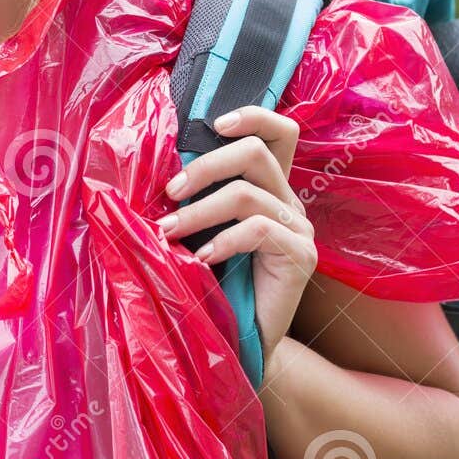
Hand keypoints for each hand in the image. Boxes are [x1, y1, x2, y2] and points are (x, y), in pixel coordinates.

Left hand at [157, 105, 318, 373]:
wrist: (239, 342)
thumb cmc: (214, 285)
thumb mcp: (201, 230)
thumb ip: (196, 198)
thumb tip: (157, 171)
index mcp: (269, 187)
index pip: (280, 132)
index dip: (252, 116)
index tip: (213, 123)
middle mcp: (288, 201)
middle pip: (256, 152)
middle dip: (206, 165)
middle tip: (170, 191)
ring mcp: (299, 228)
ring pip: (248, 193)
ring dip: (200, 209)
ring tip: (168, 230)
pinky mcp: (301, 256)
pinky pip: (259, 230)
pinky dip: (224, 240)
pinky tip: (202, 256)